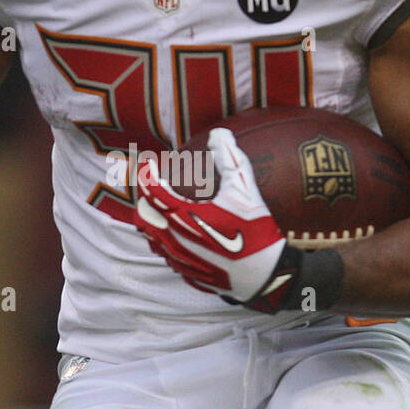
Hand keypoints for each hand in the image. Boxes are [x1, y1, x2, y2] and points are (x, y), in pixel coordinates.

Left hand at [133, 127, 297, 310]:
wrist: (266, 275)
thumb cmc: (256, 230)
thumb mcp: (245, 189)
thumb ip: (229, 157)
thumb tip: (219, 133)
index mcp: (183, 215)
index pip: (151, 190)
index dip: (147, 173)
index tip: (150, 164)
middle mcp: (174, 238)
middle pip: (143, 217)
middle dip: (145, 201)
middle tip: (156, 189)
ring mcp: (179, 260)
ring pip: (152, 239)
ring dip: (155, 222)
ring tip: (168, 211)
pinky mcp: (187, 274)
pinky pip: (167, 256)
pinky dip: (168, 241)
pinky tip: (184, 235)